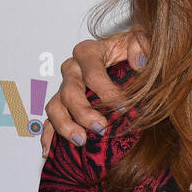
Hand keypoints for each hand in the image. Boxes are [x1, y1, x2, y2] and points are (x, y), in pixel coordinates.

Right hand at [42, 32, 144, 156]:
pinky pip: (50, 120)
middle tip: (101, 128)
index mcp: (89, 52)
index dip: (107, 92)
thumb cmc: (133, 48)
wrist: (127, 53)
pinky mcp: (64, 103)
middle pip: (70, 92)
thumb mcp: (142, 40)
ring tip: (82, 141)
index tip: (124, 107)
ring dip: (65, 126)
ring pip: (55, 107)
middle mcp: (73, 69)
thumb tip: (139, 62)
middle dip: (84, 113)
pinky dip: (49, 136)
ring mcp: (65, 87)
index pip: (93, 73)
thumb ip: (142, 45)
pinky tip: (51, 151)